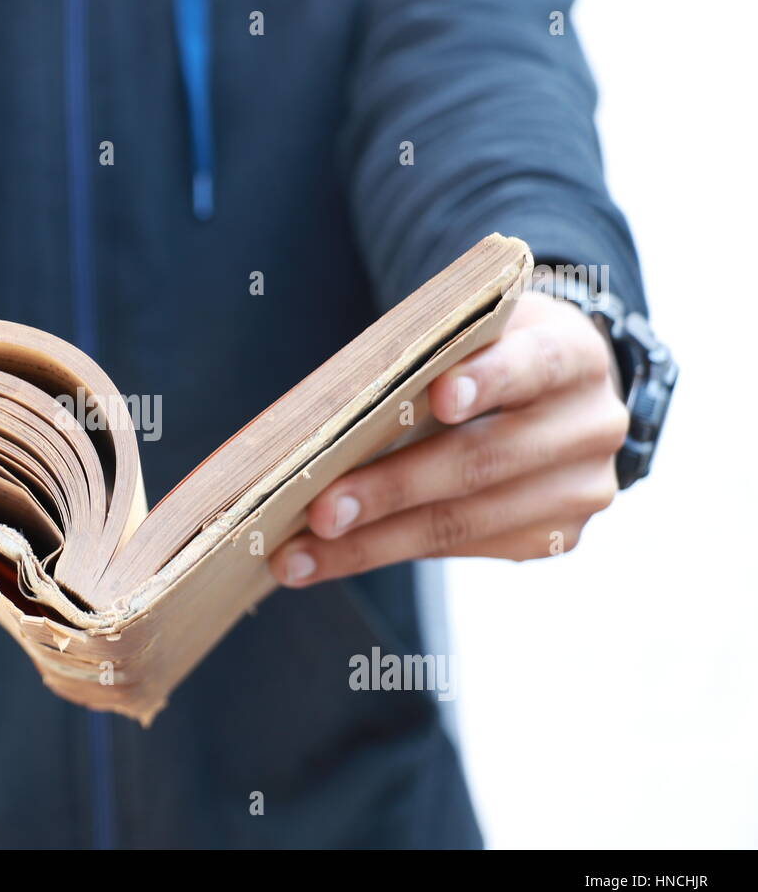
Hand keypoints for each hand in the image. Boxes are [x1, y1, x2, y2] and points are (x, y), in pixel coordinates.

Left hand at [271, 290, 627, 586]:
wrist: (559, 393)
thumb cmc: (489, 354)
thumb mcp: (475, 331)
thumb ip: (431, 356)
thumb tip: (332, 416)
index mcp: (574, 354)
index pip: (535, 365)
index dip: (488, 380)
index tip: (439, 397)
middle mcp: (590, 426)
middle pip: (481, 462)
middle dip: (392, 488)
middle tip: (320, 511)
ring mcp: (580, 490)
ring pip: (463, 521)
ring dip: (371, 542)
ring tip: (300, 556)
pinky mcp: (556, 536)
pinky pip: (463, 547)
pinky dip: (388, 552)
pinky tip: (330, 559)